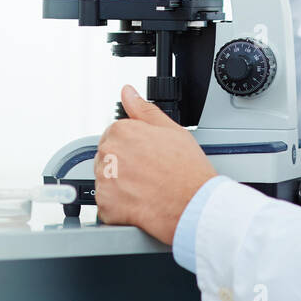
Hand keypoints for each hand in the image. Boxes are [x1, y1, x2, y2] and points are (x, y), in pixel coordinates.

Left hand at [94, 85, 217, 243]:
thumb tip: (128, 92)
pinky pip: (106, 205)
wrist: (194, 205)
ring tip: (145, 189)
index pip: (114, 135)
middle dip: (123, 165)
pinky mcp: (106, 206)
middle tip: (147, 173)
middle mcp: (108, 154)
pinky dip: (119, 207)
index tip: (145, 156)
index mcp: (121, 132)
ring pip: (106, 181)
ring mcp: (105, 181)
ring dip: (120, 186)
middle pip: (107, 157)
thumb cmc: (187, 170)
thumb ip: (144, 109)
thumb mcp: (171, 130)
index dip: (132, 147)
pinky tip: (139, 203)